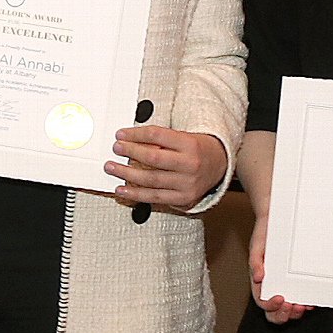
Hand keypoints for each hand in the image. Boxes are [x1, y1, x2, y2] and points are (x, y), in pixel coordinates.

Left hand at [108, 124, 227, 209]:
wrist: (220, 165)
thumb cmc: (197, 149)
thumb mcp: (183, 137)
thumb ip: (160, 140)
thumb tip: (130, 141)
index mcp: (190, 144)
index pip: (157, 135)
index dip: (135, 134)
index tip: (121, 135)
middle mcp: (190, 164)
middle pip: (153, 157)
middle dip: (130, 152)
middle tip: (115, 149)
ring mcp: (187, 183)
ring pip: (151, 179)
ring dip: (127, 174)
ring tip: (112, 168)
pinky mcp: (183, 199)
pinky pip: (155, 197)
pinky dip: (136, 194)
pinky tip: (122, 189)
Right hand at [247, 200, 308, 320]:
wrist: (278, 219)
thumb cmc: (265, 234)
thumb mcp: (257, 246)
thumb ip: (255, 262)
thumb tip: (258, 278)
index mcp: (261, 281)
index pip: (262, 302)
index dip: (270, 305)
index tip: (280, 298)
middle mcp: (273, 286)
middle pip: (275, 312)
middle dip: (283, 314)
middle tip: (293, 306)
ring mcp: (286, 285)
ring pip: (288, 309)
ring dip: (295, 312)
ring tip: (303, 305)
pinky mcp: (297, 281)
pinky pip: (301, 297)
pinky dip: (306, 302)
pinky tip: (311, 300)